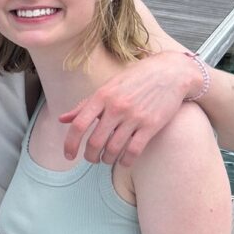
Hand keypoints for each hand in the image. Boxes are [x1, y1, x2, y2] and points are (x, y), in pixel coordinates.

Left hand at [59, 50, 196, 164]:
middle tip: (91, 158)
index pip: (79, 125)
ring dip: (106, 160)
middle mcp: (116, 107)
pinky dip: (125, 161)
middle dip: (90, 156)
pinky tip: (123, 161)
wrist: (171, 72)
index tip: (68, 155)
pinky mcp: (152, 125)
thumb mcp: (107, 87)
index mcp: (102, 96)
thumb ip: (85, 105)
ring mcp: (135, 116)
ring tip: (106, 159)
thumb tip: (62, 119)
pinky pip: (134, 150)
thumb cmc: (135, 79)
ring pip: (113, 149)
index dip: (70, 143)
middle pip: (95, 142)